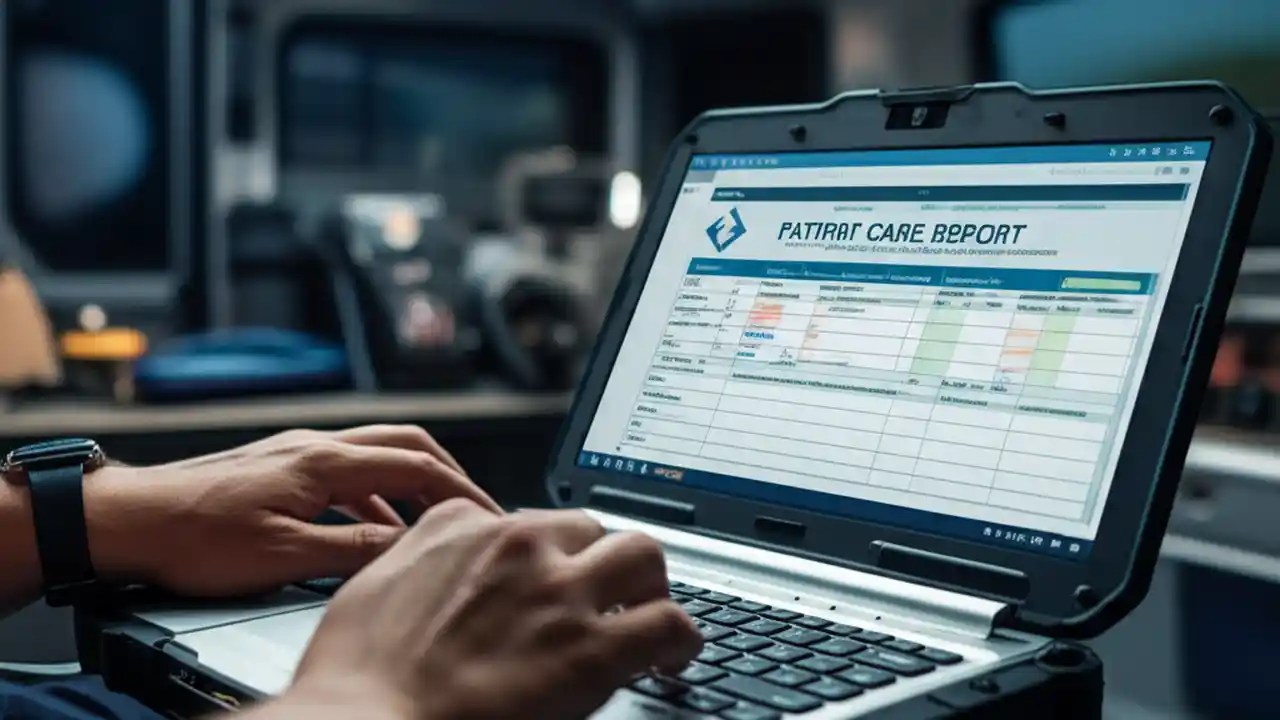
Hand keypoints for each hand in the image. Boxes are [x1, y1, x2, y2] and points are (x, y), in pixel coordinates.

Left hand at [85, 425, 500, 596]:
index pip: (418, 467)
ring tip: (436, 521)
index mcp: (325, 462)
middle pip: (407, 444)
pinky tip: (376, 528)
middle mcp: (316, 445)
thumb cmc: (195, 536)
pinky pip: (349, 471)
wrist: (130, 519)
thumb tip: (411, 548)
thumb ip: (354, 550)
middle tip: (476, 508)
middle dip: (450, 474)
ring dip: (414, 483)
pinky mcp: (281, 466)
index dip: (462, 493)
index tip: (488, 517)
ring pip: (378, 453)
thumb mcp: (283, 556)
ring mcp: (297, 451)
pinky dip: (378, 495)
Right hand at [278, 501, 701, 719]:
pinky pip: (669, 622)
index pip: (528, 521)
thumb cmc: (356, 677)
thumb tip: (439, 560)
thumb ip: (419, 558)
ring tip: (649, 612)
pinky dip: (680, 638)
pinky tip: (672, 657)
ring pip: (642, 554)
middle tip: (604, 595)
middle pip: (590, 527)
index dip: (546, 556)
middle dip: (600, 560)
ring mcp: (560, 593)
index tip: (549, 579)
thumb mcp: (373, 585)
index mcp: (462, 526)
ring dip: (649, 584)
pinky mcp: (593, 648)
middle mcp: (519, 545)